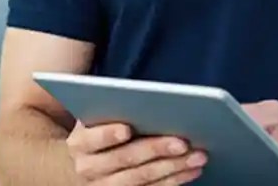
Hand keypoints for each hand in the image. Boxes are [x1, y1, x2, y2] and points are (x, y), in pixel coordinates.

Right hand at [66, 120, 207, 184]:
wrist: (79, 168)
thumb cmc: (96, 135)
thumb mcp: (94, 122)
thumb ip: (111, 111)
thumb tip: (148, 101)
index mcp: (80, 144)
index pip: (93, 138)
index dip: (108, 135)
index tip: (126, 129)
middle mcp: (89, 169)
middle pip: (125, 159)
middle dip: (156, 150)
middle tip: (183, 142)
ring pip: (141, 179)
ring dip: (173, 168)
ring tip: (198, 156)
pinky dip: (173, 181)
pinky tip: (191, 171)